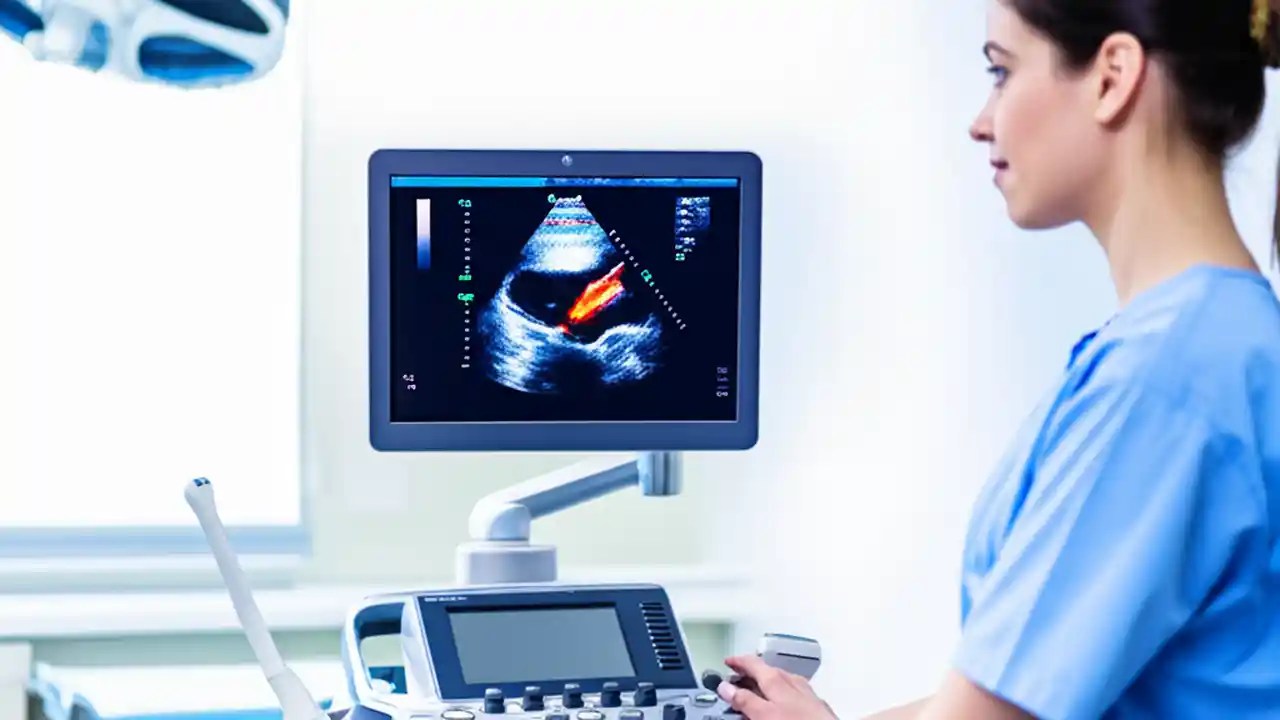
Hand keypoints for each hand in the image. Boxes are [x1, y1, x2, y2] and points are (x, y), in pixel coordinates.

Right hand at [716, 654, 838, 719]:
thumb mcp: (763, 715)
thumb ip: (744, 700)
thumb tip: (726, 687)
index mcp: (776, 679)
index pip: (752, 663)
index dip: (737, 661)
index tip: (727, 662)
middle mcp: (793, 681)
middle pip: (767, 671)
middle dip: (751, 673)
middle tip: (736, 678)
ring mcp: (806, 693)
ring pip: (782, 681)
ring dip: (766, 683)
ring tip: (757, 691)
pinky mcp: (816, 706)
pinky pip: (793, 693)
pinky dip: (781, 694)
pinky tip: (782, 704)